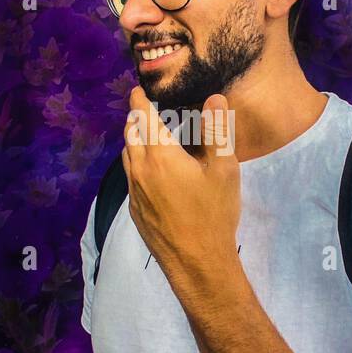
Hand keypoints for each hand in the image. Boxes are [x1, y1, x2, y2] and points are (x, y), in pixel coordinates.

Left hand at [122, 87, 239, 285]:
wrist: (197, 263)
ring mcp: (135, 192)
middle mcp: (140, 170)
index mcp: (160, 155)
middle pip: (129, 135)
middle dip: (134, 118)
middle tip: (142, 109)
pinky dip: (135, 164)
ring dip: (133, 141)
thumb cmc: (214, 214)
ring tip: (145, 135)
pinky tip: (151, 171)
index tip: (136, 89)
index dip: (138, 101)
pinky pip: (130, 178)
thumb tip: (214, 98)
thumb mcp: (224, 170)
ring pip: (127, 157)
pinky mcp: (135, 211)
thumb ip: (217, 131)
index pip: (142, 118)